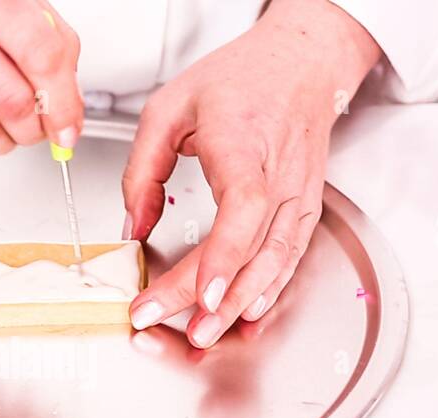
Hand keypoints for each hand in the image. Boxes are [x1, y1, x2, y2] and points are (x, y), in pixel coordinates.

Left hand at [122, 0, 379, 346]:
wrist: (302, 64)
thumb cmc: (239, 81)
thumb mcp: (168, 109)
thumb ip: (142, 171)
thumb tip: (133, 227)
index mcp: (244, 145)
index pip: (241, 211)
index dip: (224, 258)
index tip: (201, 295)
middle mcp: (279, 175)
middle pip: (251, 249)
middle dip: (216, 298)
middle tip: (182, 332)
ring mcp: (297, 194)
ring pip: (275, 261)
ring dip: (243, 305)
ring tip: (207, 333)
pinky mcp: (305, 207)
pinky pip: (289, 257)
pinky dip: (268, 291)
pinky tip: (245, 314)